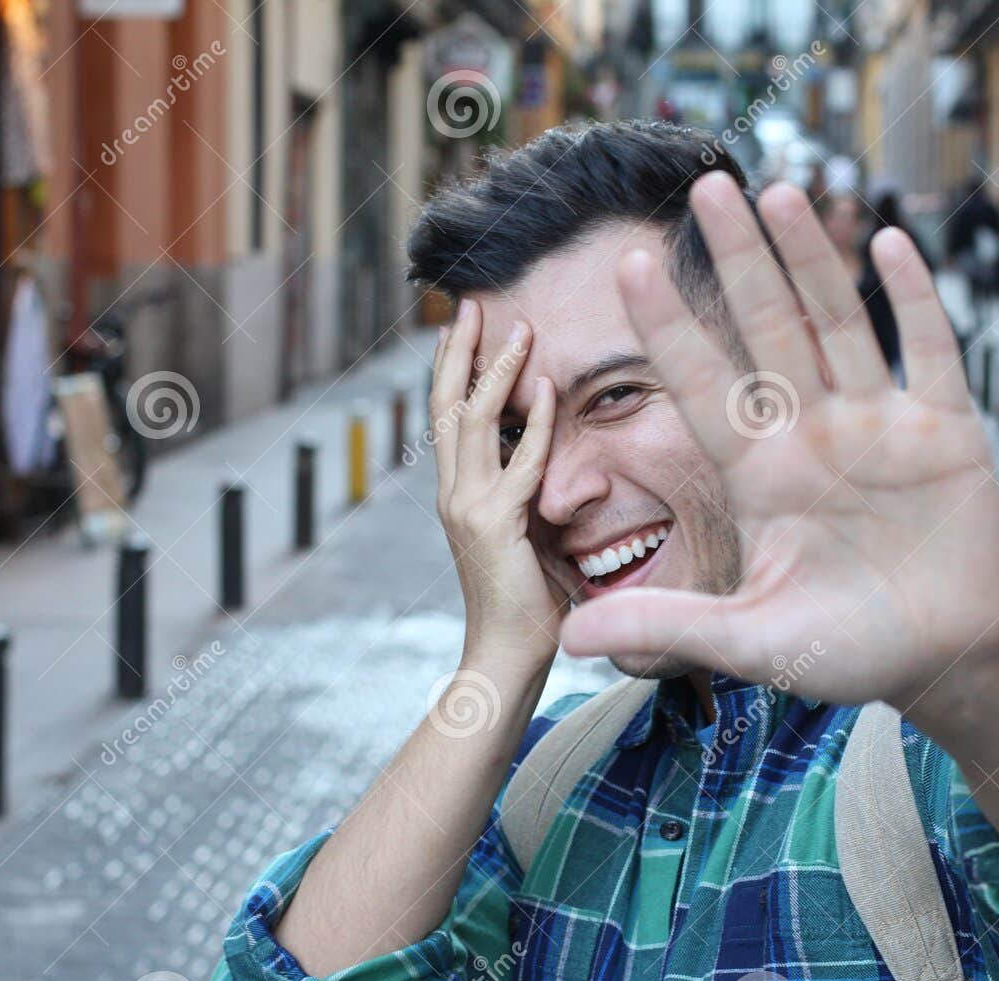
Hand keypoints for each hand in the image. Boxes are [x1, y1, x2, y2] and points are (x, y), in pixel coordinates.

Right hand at [431, 300, 565, 675]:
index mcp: (459, 494)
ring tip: (516, 325)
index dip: (453, 368)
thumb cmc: (528, 605)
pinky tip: (546, 383)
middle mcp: (455, 493)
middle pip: (448, 404)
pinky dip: (536, 421)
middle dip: (460, 350)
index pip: (449, 417)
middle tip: (470, 303)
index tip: (464, 326)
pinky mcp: (495, 527)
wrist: (508, 659)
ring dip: (496, 368)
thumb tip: (551, 461)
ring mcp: (469, 508)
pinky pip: (520, 462)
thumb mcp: (527, 535)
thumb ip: (529, 495)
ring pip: (475, 421)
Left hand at [558, 175, 998, 709]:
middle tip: (704, 188)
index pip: (702, 385)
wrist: (942, 661)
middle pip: (767, 329)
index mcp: (759, 473)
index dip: (669, 327)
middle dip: (737, 261)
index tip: (628, 265)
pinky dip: (911, 299)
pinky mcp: (944, 431)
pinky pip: (927, 350)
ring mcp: (878, 424)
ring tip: (779, 190)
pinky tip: (889, 242)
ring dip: (811, 258)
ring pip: (837, 323)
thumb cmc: (846, 650)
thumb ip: (664, 626)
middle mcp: (812, 433)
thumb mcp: (748, 640)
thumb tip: (564, 638)